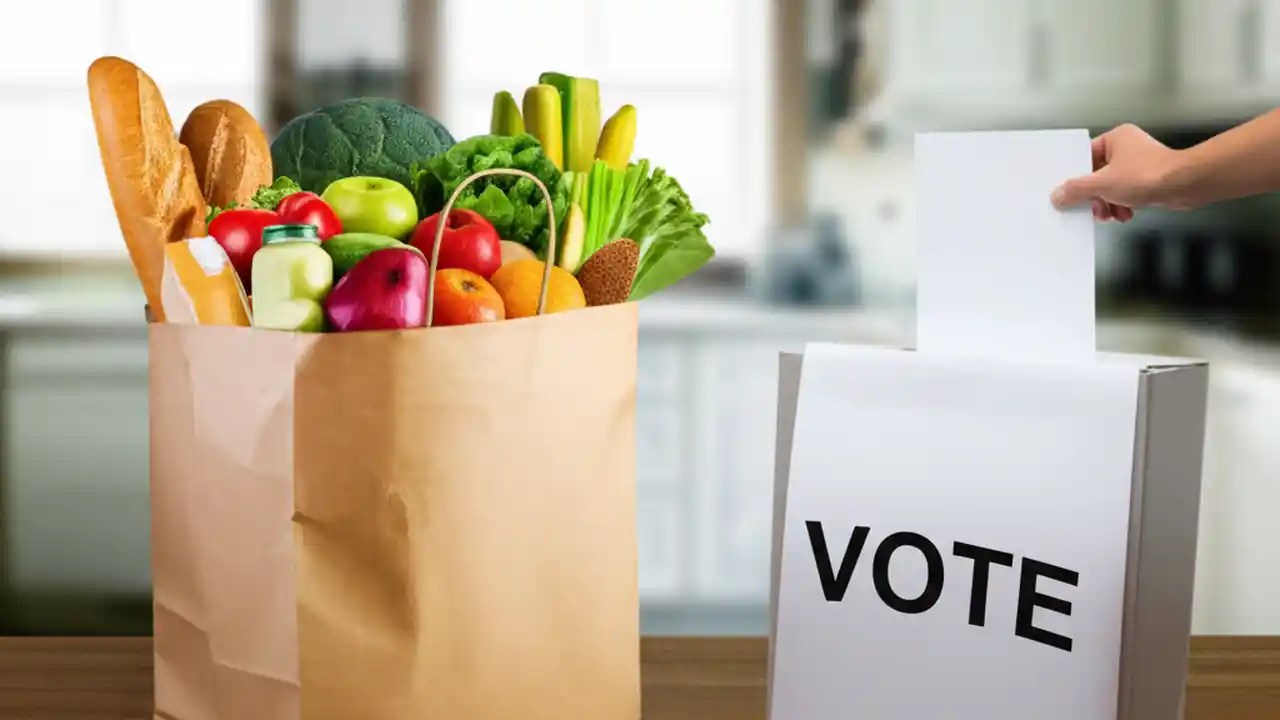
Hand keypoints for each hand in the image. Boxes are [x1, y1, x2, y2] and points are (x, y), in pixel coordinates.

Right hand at [1050, 124, 1186, 221]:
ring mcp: (1138, 164)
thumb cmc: (1152, 175)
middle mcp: (1127, 148)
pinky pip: (1124, 194)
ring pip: (1110, 187)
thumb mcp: (1103, 184)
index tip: (1067, 191)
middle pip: (1096, 174)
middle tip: (1091, 207)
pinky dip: (1121, 206)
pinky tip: (1125, 214)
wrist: (1185, 185)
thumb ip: (1076, 190)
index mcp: (1115, 138)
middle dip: (1094, 196)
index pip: (1084, 156)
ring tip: (1109, 214)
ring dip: (1107, 204)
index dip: (1075, 175)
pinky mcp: (1147, 180)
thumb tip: (1059, 195)